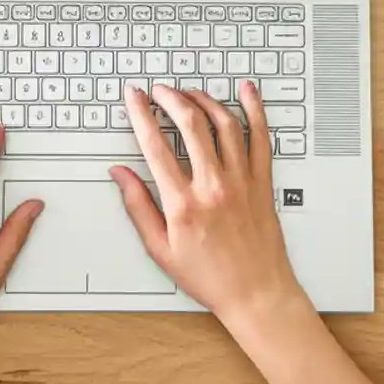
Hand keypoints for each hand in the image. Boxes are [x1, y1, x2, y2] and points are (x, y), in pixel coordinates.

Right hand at [109, 81, 306, 328]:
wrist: (256, 293)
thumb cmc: (210, 277)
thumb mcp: (160, 249)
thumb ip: (138, 206)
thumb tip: (120, 174)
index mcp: (183, 204)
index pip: (155, 145)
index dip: (141, 114)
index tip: (134, 97)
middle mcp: (214, 186)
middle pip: (191, 124)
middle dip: (171, 98)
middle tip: (159, 90)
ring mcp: (242, 181)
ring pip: (225, 124)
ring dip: (204, 100)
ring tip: (189, 92)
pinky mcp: (263, 182)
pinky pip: (261, 137)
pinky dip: (255, 110)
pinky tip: (247, 92)